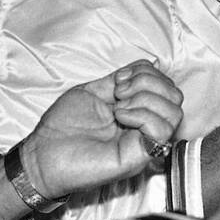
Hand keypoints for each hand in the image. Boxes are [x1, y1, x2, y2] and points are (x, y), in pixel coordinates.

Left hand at [16, 59, 183, 199]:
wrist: (44, 154)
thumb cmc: (63, 127)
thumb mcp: (96, 90)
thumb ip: (123, 78)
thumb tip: (151, 63)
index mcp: (137, 111)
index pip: (166, 85)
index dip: (146, 73)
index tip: (118, 80)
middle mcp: (145, 127)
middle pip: (176, 96)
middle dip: (149, 83)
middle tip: (119, 93)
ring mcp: (145, 142)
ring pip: (174, 112)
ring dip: (145, 99)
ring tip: (118, 107)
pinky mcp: (140, 156)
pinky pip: (162, 130)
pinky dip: (142, 115)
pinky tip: (119, 117)